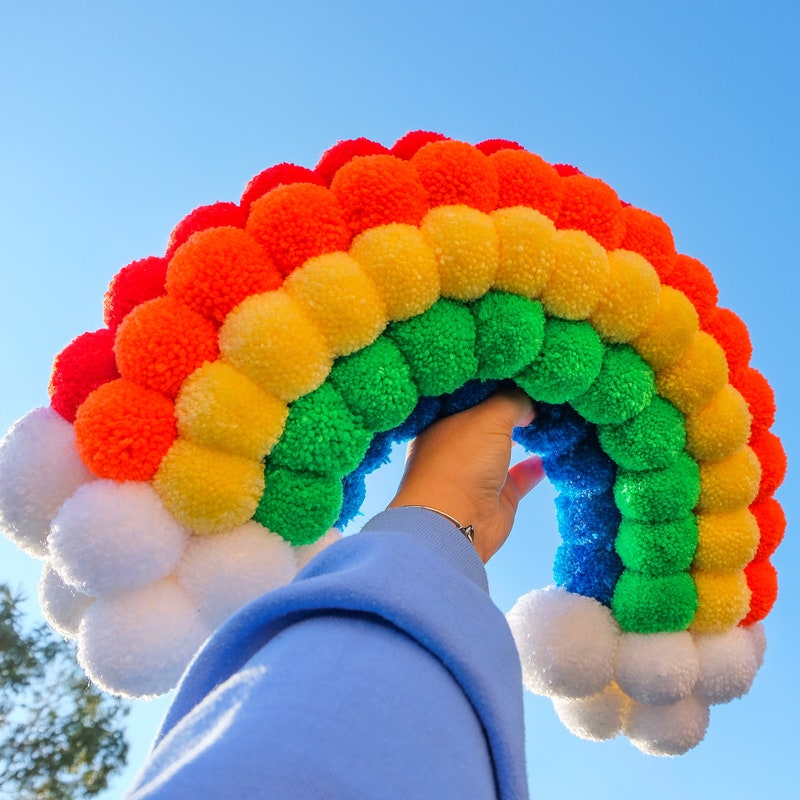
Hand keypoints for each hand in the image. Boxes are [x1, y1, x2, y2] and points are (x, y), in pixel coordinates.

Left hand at [388, 387, 544, 562]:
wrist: (455, 524)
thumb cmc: (460, 463)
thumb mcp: (488, 417)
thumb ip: (511, 401)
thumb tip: (528, 403)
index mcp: (441, 422)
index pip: (469, 395)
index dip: (492, 383)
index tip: (519, 371)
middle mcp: (456, 446)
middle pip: (488, 421)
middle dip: (511, 409)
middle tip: (539, 393)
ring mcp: (476, 472)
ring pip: (504, 449)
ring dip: (525, 437)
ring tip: (548, 419)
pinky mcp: (496, 496)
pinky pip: (520, 476)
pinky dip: (535, 467)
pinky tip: (550, 454)